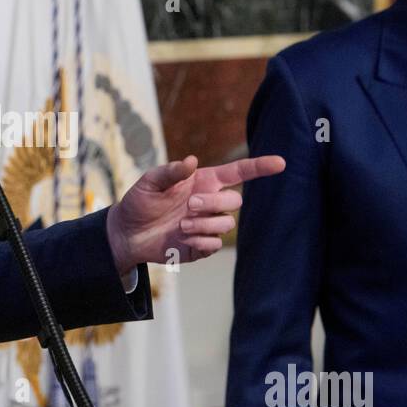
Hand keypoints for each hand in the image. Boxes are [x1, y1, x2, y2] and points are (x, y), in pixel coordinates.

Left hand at [105, 154, 285, 273]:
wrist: (126, 234)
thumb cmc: (138, 203)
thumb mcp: (149, 183)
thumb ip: (170, 172)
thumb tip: (191, 160)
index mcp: (203, 182)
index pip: (239, 173)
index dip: (260, 167)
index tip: (281, 163)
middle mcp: (210, 202)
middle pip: (235, 200)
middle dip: (214, 202)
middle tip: (188, 205)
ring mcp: (207, 224)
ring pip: (228, 223)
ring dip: (206, 223)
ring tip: (181, 224)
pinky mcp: (201, 245)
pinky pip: (216, 243)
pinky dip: (202, 240)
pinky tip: (184, 238)